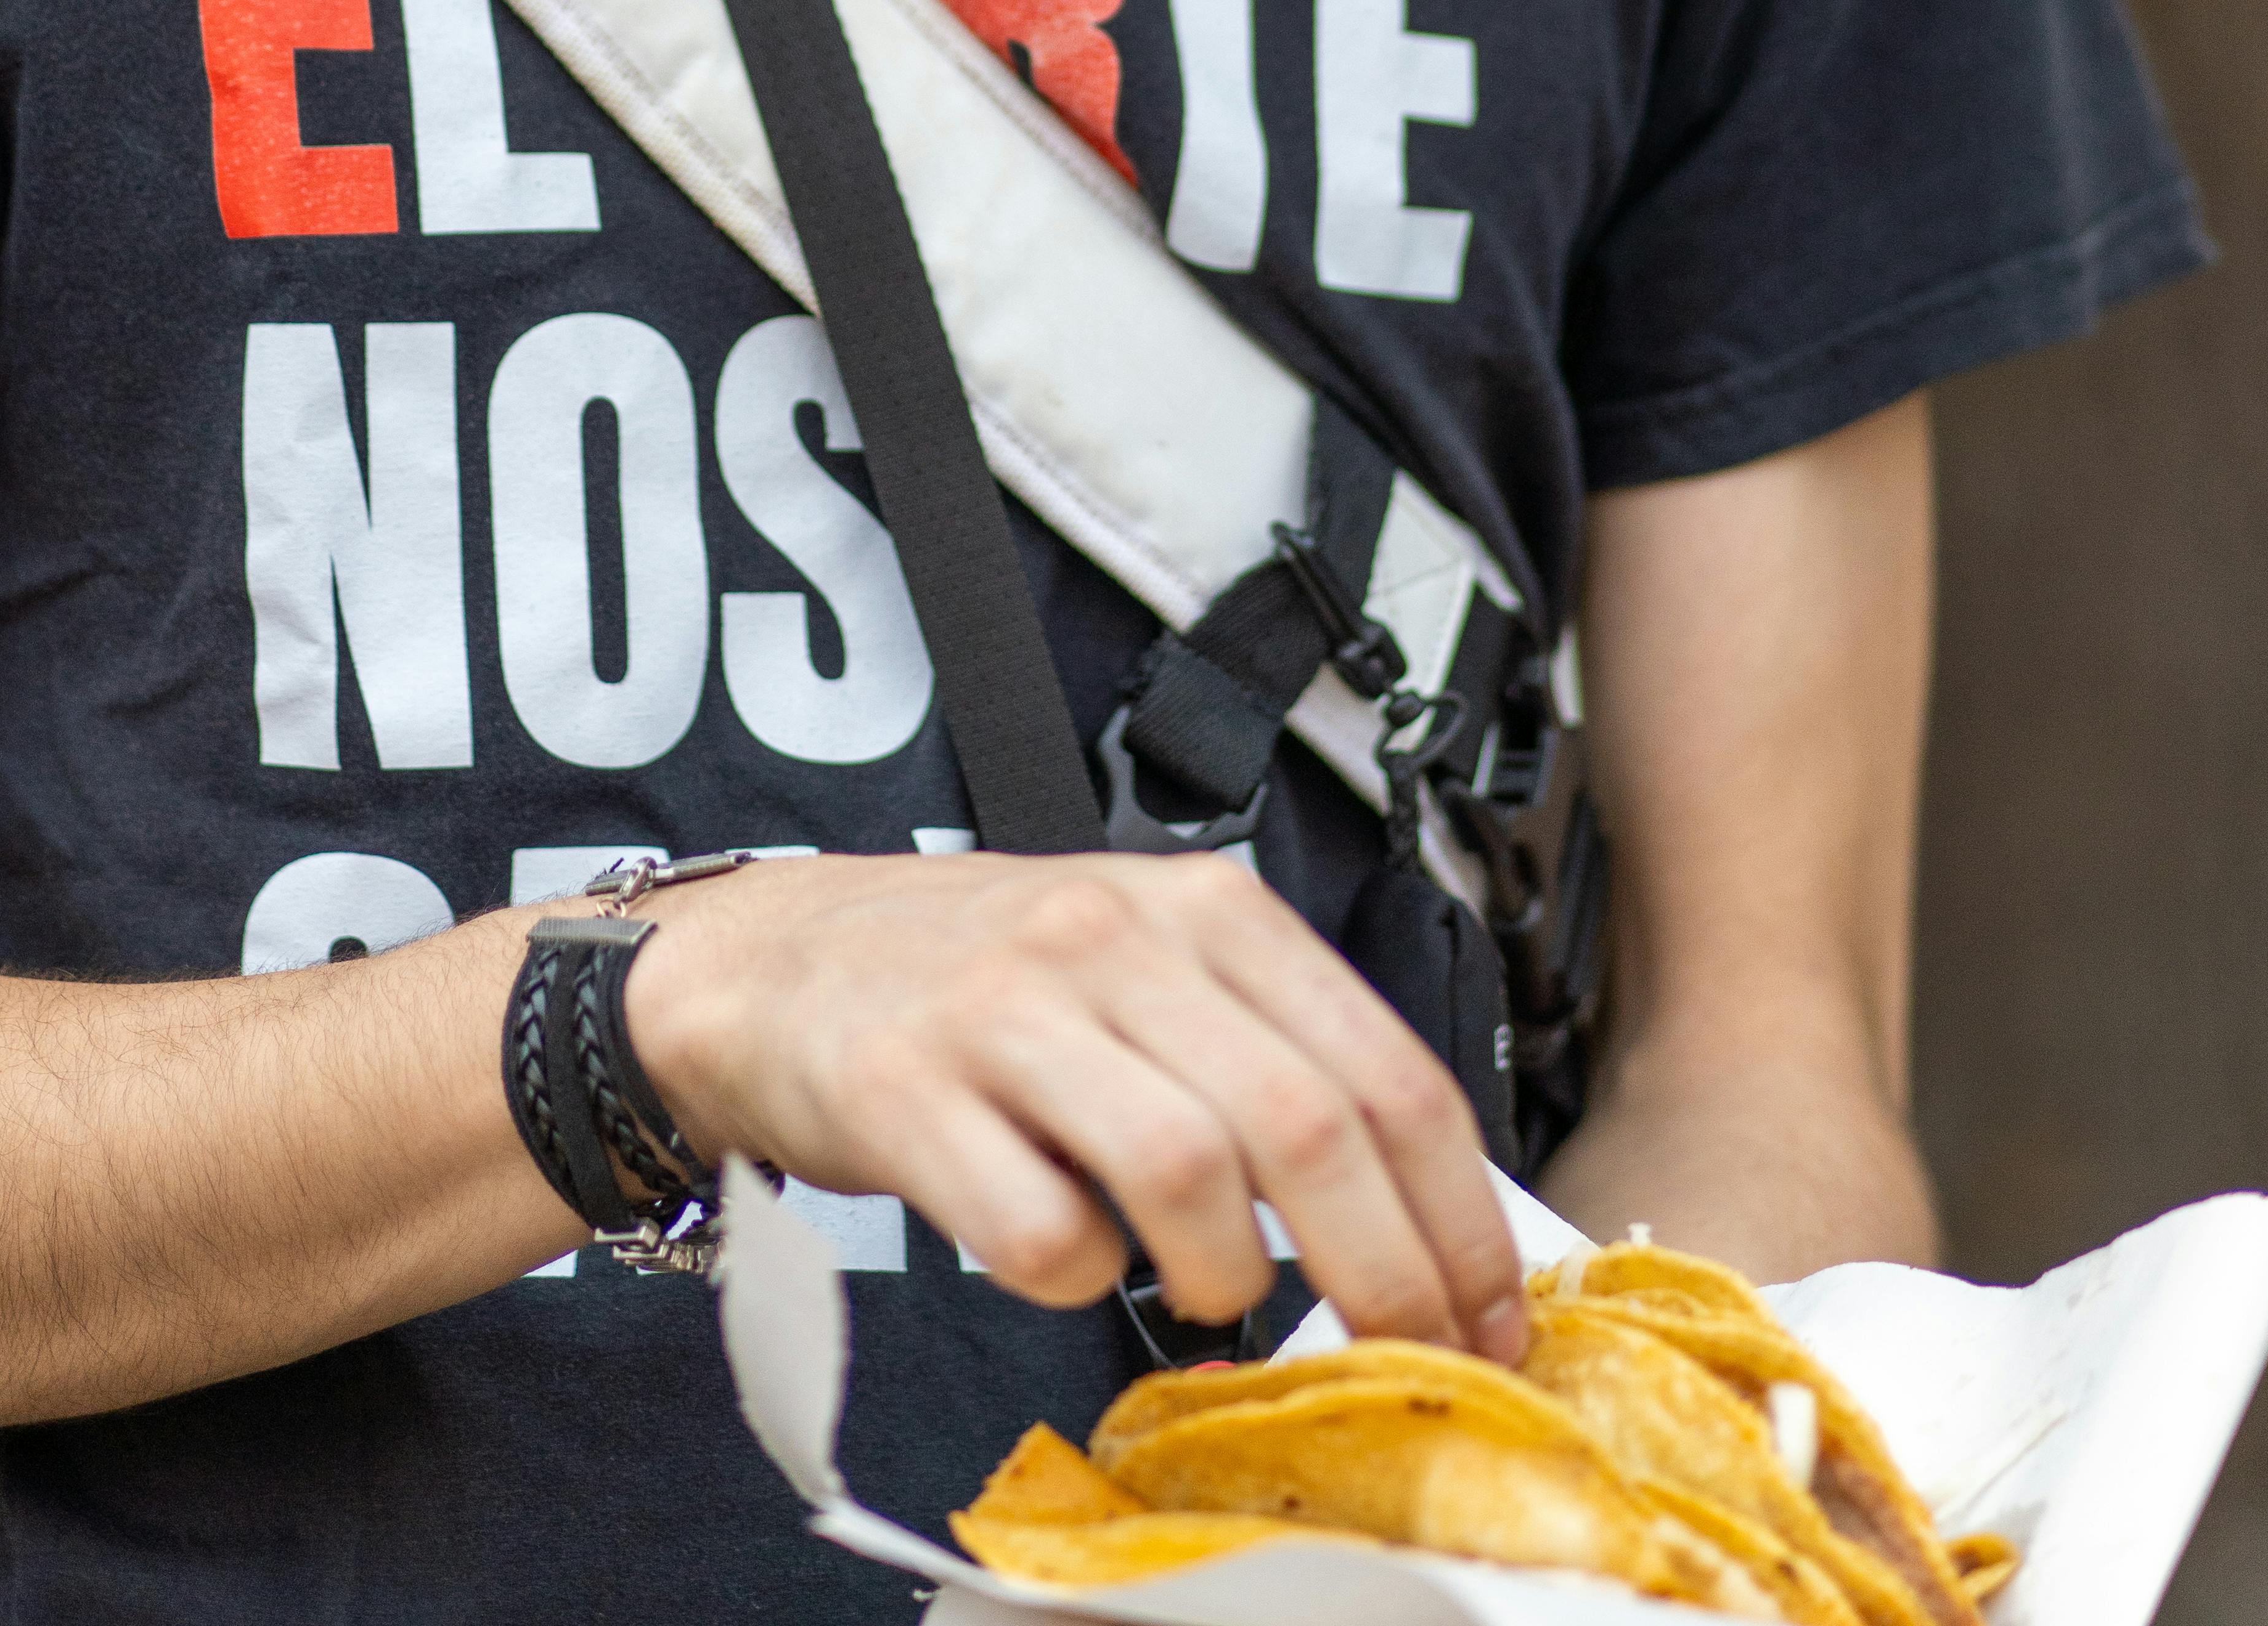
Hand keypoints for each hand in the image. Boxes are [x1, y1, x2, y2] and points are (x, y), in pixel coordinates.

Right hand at [624, 848, 1525, 1357]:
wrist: (776, 958)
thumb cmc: (989, 983)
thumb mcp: (1150, 968)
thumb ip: (1271, 1054)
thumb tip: (1419, 1214)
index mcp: (1206, 908)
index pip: (1385, 1068)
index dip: (1457, 1213)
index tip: (1491, 1315)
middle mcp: (1115, 936)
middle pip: (1304, 1126)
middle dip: (1381, 1271)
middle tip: (1399, 1358)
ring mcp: (1008, 1008)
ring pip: (1184, 1173)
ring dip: (1224, 1277)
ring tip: (1209, 1299)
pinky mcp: (909, 1090)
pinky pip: (1038, 1227)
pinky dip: (1077, 1277)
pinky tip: (1071, 1258)